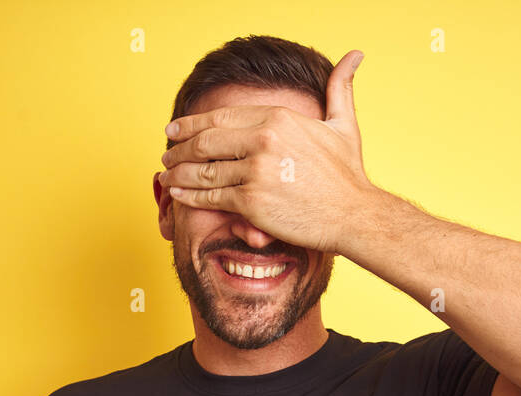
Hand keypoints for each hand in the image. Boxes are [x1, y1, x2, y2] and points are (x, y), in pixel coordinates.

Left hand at [159, 49, 375, 253]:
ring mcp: (255, 171)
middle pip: (206, 141)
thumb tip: (355, 54)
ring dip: (178, 173)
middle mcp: (263, 140)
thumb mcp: (343, 124)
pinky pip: (210, 197)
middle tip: (166, 155)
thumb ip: (340, 88)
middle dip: (179, 149)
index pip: (221, 116)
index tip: (174, 129)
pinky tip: (177, 195)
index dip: (192, 123)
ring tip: (166, 175)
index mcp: (277, 117)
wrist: (354, 216)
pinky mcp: (251, 202)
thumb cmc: (348, 175)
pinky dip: (189, 196)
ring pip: (203, 170)